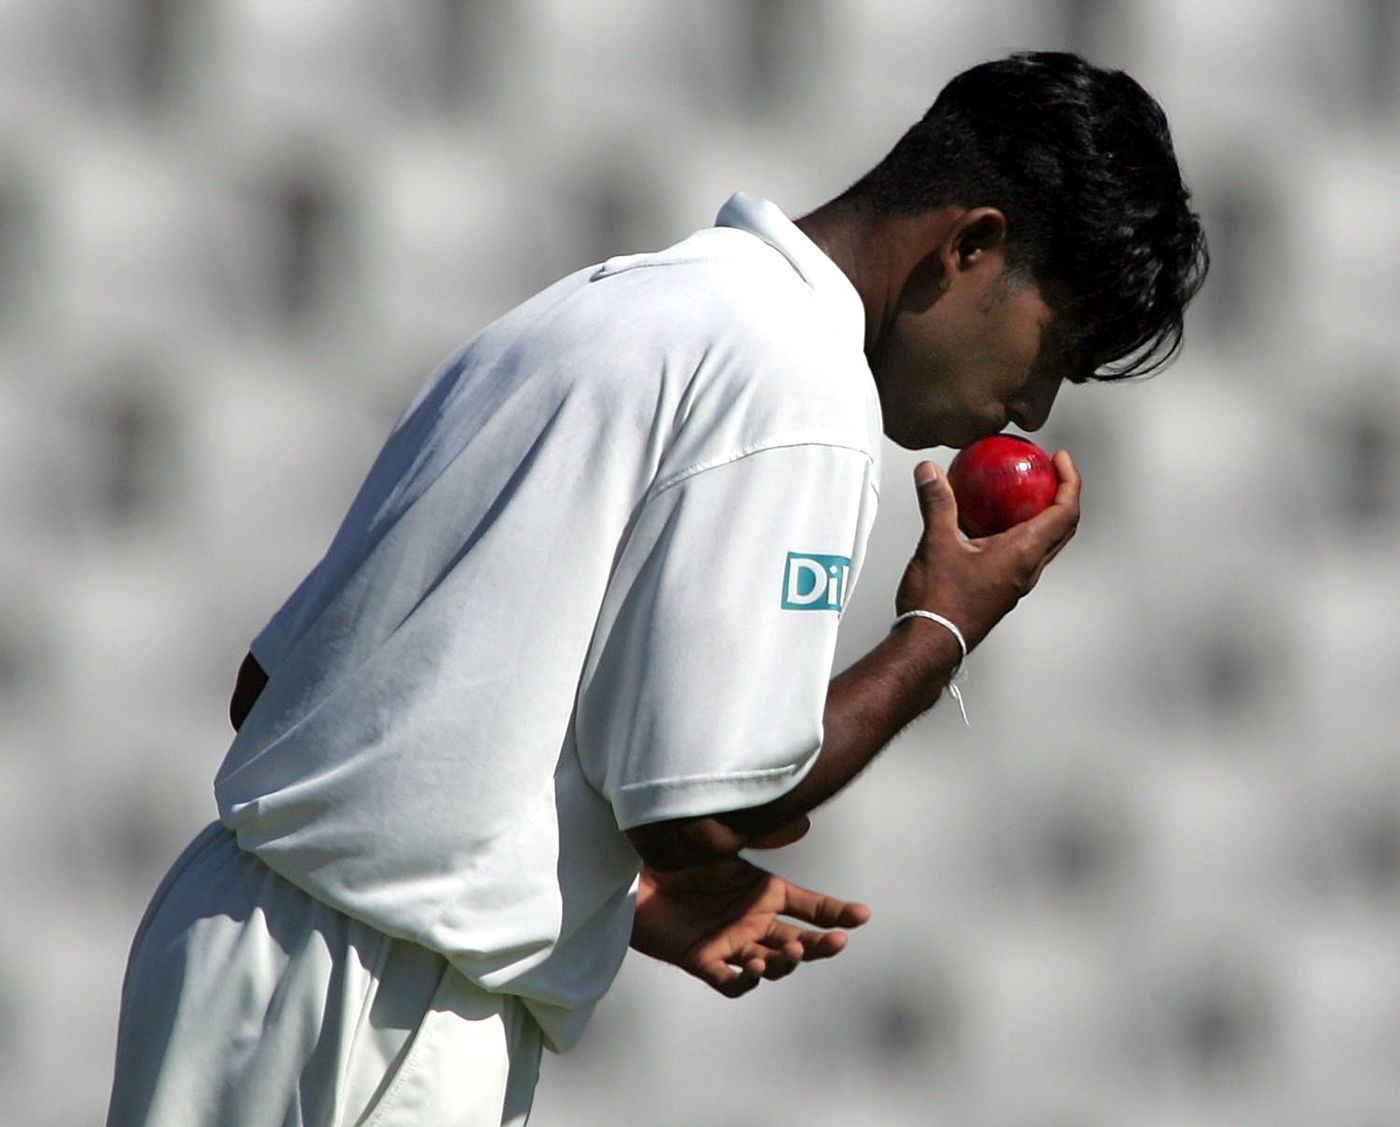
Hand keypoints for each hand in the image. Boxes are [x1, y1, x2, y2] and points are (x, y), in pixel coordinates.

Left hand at [630, 857, 869, 997]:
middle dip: (823, 945)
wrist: (634, 873)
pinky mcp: (703, 960)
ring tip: (792, 950)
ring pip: (772, 963)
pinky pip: (730, 981)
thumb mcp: (727, 840)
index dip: (838, 913)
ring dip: (787, 961)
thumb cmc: (681, 854)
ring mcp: (730, 944)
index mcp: (765, 892)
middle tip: (837, 942)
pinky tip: (756, 968)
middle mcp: (753, 921)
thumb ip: (763, 835)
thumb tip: (803, 824)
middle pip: (800, 940)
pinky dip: (746, 981)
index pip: (811, 907)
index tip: (863, 915)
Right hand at [895, 450, 1079, 650]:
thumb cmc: (940, 603)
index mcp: (1023, 555)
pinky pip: (1021, 553)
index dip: (1070, 480)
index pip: (1065, 512)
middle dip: (1063, 495)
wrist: (930, 643)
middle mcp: (1027, 570)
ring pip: (1044, 542)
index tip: (1059, 460)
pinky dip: (1017, 530)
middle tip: (1049, 473)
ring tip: (1021, 493)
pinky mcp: (1001, 588)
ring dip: (1042, 514)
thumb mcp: (936, 543)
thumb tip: (931, 473)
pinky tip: (987, 522)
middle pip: (1063, 528)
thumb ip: (938, 503)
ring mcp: (1016, 582)